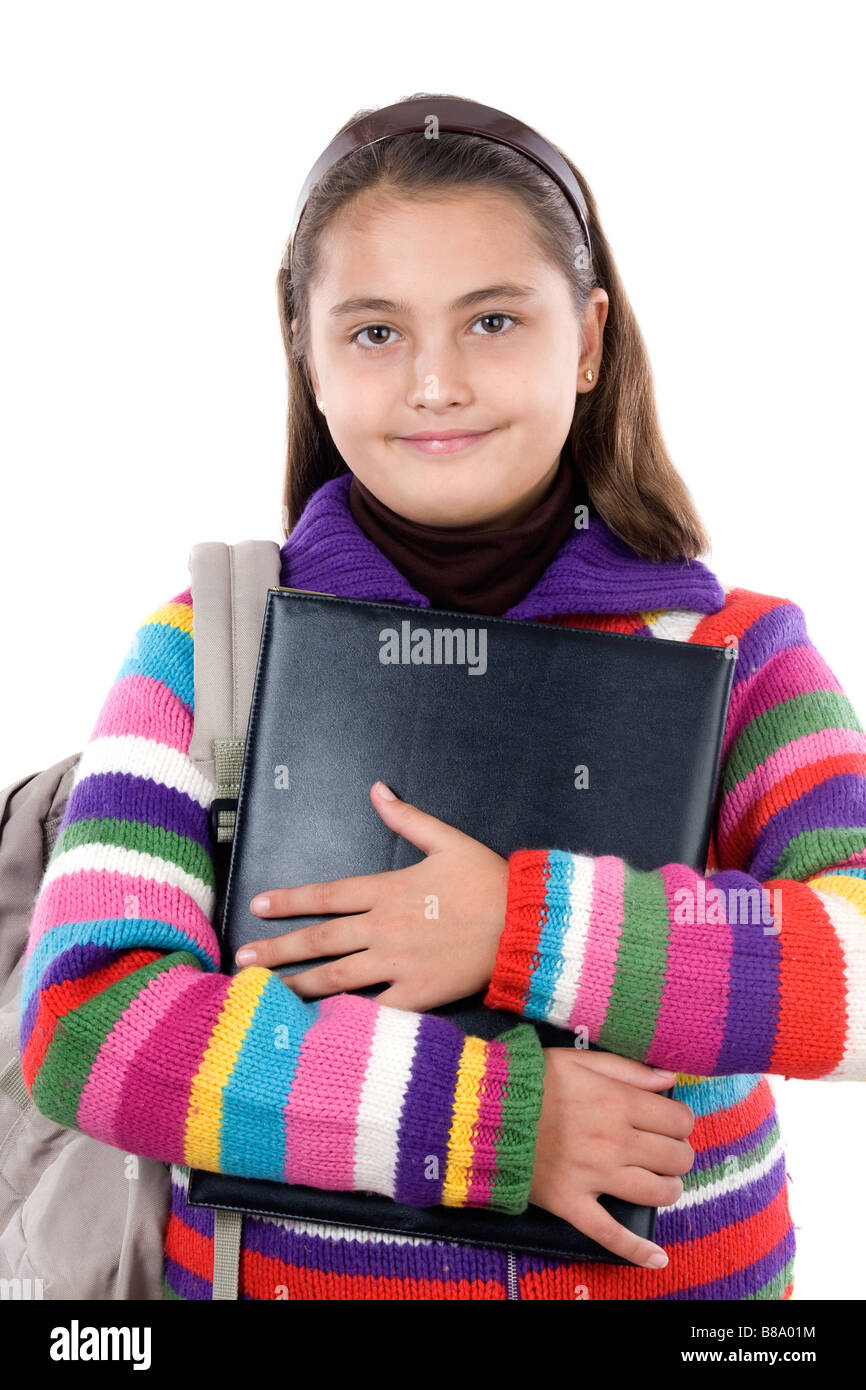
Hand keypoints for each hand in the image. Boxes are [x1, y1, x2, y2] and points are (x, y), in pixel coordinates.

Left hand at [237, 780, 509, 1009]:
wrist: (526, 923)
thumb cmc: (489, 880)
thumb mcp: (448, 839)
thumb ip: (407, 818)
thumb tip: (378, 789)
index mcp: (388, 889)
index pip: (326, 895)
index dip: (289, 900)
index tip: (259, 906)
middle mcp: (384, 926)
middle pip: (321, 938)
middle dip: (278, 949)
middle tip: (243, 958)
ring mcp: (398, 962)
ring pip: (337, 976)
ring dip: (297, 984)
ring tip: (265, 993)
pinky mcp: (417, 993)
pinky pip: (374, 1009)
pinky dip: (345, 1018)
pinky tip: (318, 1026)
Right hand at [529, 1048, 694, 1267]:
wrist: (481, 1110)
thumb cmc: (529, 1079)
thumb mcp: (578, 1060)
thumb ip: (627, 1069)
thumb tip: (669, 1078)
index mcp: (617, 1102)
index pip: (678, 1120)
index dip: (681, 1122)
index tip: (669, 1122)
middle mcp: (614, 1141)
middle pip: (675, 1157)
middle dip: (678, 1154)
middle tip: (664, 1150)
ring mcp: (594, 1176)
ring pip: (656, 1193)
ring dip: (667, 1189)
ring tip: (659, 1183)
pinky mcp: (571, 1203)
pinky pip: (610, 1234)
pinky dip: (636, 1250)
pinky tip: (657, 1258)